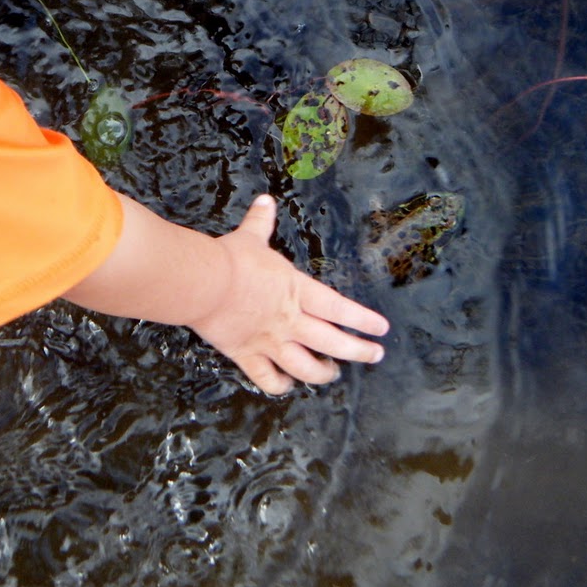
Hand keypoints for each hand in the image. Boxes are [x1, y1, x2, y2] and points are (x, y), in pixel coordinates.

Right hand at [190, 196, 389, 394]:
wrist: (205, 283)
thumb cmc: (230, 259)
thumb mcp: (250, 237)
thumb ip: (260, 222)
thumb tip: (264, 201)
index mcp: (296, 291)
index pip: (339, 308)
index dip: (363, 320)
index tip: (382, 329)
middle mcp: (289, 320)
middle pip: (332, 343)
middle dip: (358, 352)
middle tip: (375, 356)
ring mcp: (270, 341)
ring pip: (306, 367)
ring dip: (323, 374)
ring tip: (332, 373)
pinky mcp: (246, 355)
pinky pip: (268, 378)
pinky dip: (280, 385)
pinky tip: (286, 384)